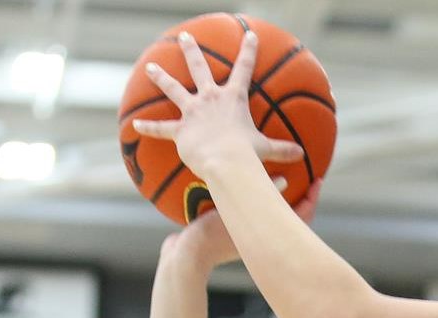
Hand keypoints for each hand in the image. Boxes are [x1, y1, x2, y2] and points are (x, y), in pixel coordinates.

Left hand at [131, 31, 304, 179]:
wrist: (226, 163)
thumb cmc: (248, 155)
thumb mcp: (267, 150)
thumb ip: (282, 150)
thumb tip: (302, 156)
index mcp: (233, 99)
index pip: (244, 69)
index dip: (249, 51)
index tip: (249, 35)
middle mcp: (210, 98)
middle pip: (199, 67)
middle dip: (191, 50)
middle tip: (184, 37)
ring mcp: (193, 112)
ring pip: (173, 89)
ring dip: (161, 77)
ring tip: (150, 67)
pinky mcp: (180, 130)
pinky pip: (161, 128)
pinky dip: (148, 127)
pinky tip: (135, 124)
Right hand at [160, 179, 321, 269]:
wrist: (185, 258)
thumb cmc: (208, 236)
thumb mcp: (231, 212)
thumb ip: (255, 195)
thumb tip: (284, 181)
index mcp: (268, 235)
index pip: (302, 216)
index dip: (312, 198)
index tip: (318, 180)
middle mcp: (263, 239)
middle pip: (293, 218)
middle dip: (302, 199)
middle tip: (309, 180)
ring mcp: (251, 239)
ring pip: (277, 217)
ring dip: (284, 201)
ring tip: (286, 181)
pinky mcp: (236, 236)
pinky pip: (259, 217)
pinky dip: (264, 204)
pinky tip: (255, 190)